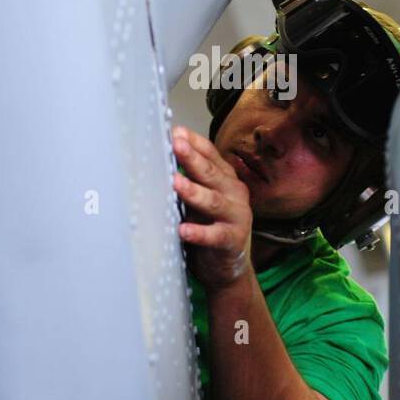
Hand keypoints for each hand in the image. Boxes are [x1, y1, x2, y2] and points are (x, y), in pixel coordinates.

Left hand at [172, 126, 253, 290]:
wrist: (228, 268)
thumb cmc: (210, 227)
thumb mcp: (201, 200)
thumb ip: (189, 180)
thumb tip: (162, 155)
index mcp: (227, 179)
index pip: (211, 155)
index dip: (194, 143)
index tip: (175, 132)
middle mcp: (235, 194)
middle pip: (212, 173)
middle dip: (192, 158)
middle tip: (175, 145)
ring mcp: (237, 216)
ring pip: (213, 201)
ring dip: (193, 191)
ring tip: (175, 182)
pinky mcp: (232, 240)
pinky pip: (214, 235)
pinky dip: (198, 232)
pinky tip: (183, 229)